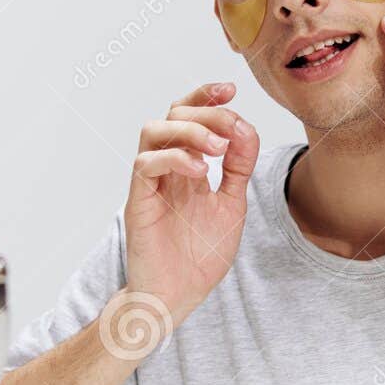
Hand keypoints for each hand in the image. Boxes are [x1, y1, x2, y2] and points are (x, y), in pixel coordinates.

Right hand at [121, 82, 258, 327]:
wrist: (178, 296)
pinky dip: (174, 159)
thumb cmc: (199, 255)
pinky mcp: (138, 201)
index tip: (232, 89)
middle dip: (204, 110)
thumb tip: (246, 128)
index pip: (190, 116)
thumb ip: (239, 168)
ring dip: (188, 130)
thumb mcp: (231, 205)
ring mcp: (150, 183)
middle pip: (171, 114)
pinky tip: (200, 172)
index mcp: (188, 166)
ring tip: (217, 149)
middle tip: (230, 127)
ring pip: (153, 131)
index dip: (207, 96)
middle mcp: (167, 168)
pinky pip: (145, 164)